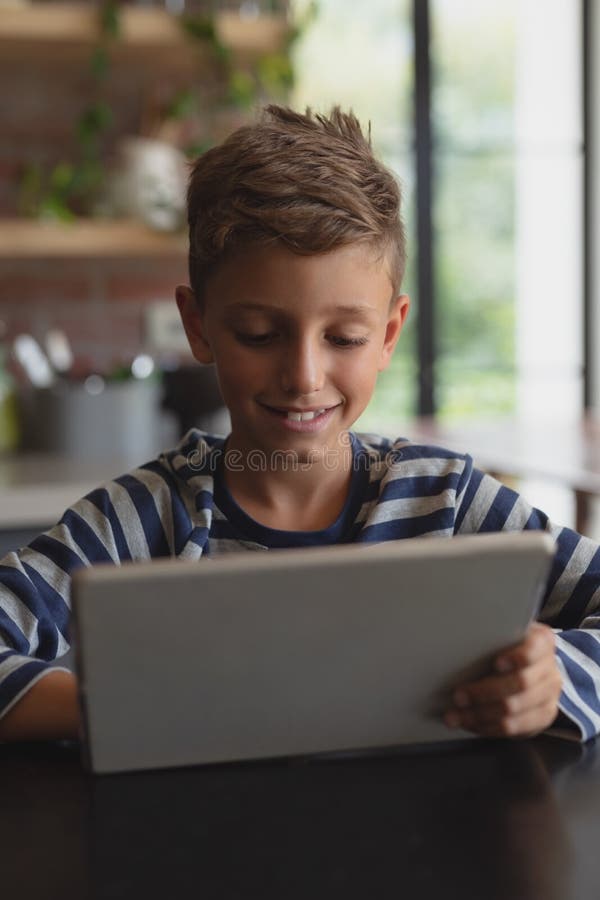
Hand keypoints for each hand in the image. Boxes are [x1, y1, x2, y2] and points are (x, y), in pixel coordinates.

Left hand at [444, 622, 562, 738]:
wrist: (531, 665)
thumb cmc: (507, 646)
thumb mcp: (503, 635)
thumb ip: (490, 639)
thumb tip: (456, 641)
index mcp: (543, 642)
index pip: (533, 650)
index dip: (517, 658)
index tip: (496, 663)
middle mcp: (551, 671)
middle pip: (521, 684)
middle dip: (485, 692)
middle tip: (458, 696)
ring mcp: (549, 697)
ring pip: (514, 711)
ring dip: (479, 715)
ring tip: (454, 715)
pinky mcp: (542, 718)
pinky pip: (514, 729)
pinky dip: (487, 727)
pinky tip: (468, 723)